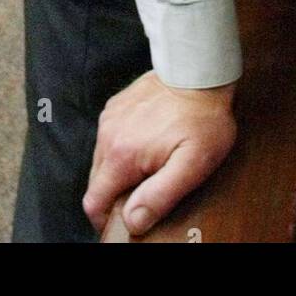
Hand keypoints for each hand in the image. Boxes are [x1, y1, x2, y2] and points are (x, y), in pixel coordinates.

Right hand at [83, 71, 236, 237]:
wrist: (198, 73)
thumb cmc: (202, 119)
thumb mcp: (192, 165)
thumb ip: (159, 196)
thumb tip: (133, 221)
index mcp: (121, 155)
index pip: (94, 201)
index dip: (105, 220)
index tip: (125, 222)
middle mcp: (108, 135)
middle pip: (97, 182)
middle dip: (115, 195)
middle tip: (144, 195)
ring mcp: (110, 117)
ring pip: (102, 159)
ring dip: (119, 170)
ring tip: (150, 168)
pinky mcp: (116, 105)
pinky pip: (110, 137)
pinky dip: (122, 148)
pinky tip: (147, 144)